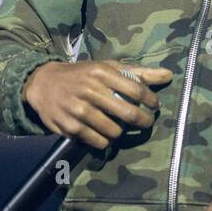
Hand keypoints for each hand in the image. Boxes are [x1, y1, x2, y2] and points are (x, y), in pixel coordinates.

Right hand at [23, 61, 173, 149]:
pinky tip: (102, 132)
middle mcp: (90, 90)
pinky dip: (105, 141)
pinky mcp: (70, 127)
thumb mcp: (106, 68)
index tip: (154, 106)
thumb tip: (169, 74)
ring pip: (115, 131)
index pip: (136, 90)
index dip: (151, 101)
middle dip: (143, 121)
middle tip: (145, 122)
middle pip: (129, 113)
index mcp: (101, 73)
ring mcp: (79, 110)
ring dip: (121, 131)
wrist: (43, 83)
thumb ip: (137, 73)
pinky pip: (99, 142)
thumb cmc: (81, 75)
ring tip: (118, 125)